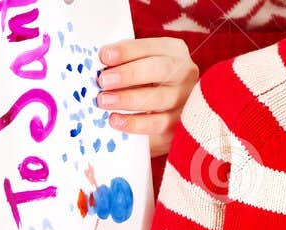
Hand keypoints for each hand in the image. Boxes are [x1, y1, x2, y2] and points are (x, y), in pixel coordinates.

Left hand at [98, 37, 199, 158]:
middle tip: (103, 80)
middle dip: (129, 74)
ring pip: (157, 98)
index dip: (128, 51)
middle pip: (160, 69)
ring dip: (127, 99)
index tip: (105, 56)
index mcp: (174, 52)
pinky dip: (134, 123)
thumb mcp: (139, 67)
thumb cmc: (146, 85)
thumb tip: (101, 61)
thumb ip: (124, 62)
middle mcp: (184, 73)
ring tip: (104, 101)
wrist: (162, 117)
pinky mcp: (178, 125)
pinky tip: (115, 121)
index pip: (152, 47)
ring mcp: (184, 99)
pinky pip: (156, 124)